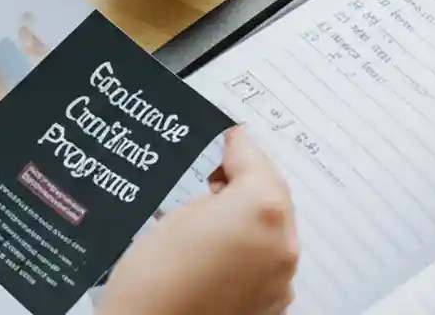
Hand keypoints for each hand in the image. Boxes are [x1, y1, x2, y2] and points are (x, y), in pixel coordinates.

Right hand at [99, 128, 298, 314]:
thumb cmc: (153, 281)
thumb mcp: (175, 216)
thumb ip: (212, 194)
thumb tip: (225, 188)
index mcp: (261, 211)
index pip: (254, 160)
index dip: (236, 146)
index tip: (229, 137)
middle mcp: (281, 245)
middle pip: (272, 195)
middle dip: (247, 182)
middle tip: (218, 175)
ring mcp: (281, 279)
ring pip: (273, 230)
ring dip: (250, 217)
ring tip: (213, 215)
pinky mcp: (272, 305)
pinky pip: (267, 262)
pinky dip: (250, 250)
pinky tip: (219, 251)